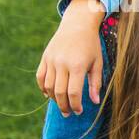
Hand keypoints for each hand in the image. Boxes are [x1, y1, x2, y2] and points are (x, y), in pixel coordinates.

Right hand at [37, 0, 105, 115]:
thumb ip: (96, 83)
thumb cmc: (91, 46)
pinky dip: (43, 88)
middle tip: (68, 113)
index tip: (79, 111)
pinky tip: (49, 95)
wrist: (77, 25)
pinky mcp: (45, 57)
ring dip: (54, 98)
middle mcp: (62, 63)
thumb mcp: (98, 63)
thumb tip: (94, 102)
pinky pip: (40, 77)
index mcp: (78, 66)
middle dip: (64, 106)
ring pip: (48, 86)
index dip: (75, 105)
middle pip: (59, 92)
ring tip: (61, 104)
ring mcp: (51, 60)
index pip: (73, 92)